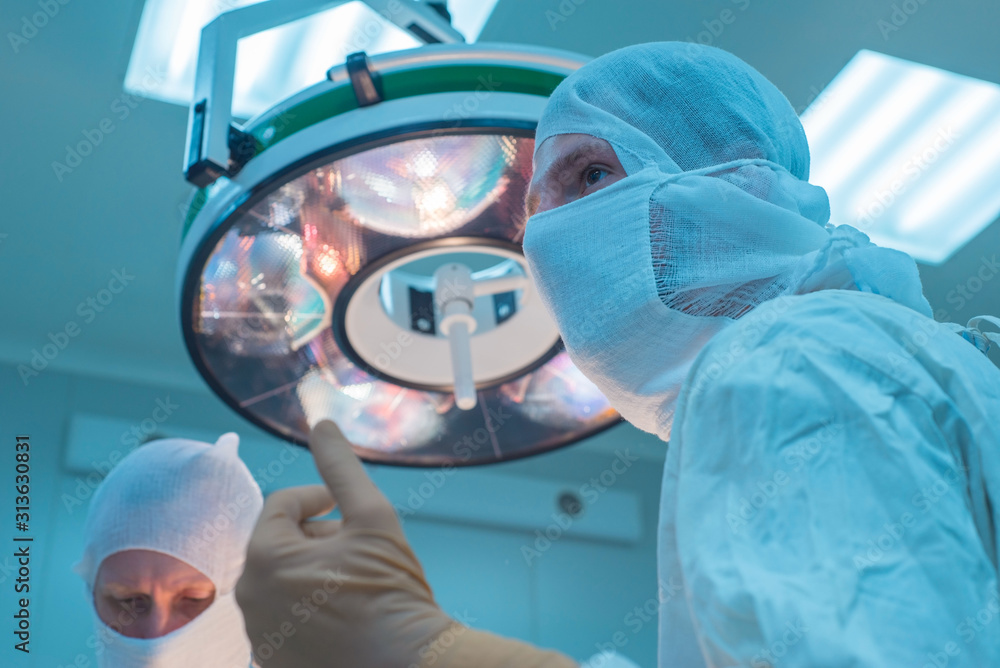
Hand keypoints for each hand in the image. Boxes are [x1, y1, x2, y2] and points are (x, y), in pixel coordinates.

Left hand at [236, 420, 577, 667]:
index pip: (280, 506)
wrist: (409, 663)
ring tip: (353, 581)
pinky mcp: (274, 662)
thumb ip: (342, 468)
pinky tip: (344, 613)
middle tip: (354, 546)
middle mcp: (250, 600)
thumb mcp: (373, 517)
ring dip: (310, 572)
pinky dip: (306, 608)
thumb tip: (321, 423)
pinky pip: (282, 619)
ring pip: (279, 583)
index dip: (316, 498)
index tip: (344, 507)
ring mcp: (260, 636)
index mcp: (267, 558)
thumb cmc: (393, 590)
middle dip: (313, 537)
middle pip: (277, 545)